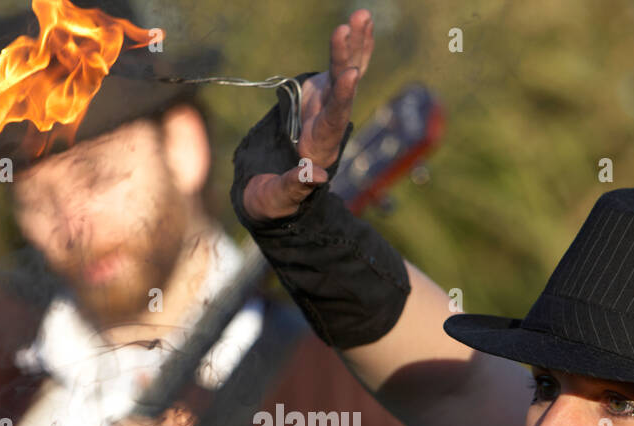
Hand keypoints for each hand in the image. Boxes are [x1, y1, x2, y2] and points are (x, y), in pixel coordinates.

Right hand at [240, 9, 374, 220]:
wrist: (278, 189)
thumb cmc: (272, 198)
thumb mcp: (277, 197)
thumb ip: (295, 185)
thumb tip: (315, 176)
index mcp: (320, 147)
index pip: (334, 120)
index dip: (342, 97)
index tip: (349, 75)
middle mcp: (331, 124)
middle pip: (344, 89)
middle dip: (347, 57)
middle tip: (350, 27)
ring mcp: (330, 106)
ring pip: (347, 72)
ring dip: (355, 44)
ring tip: (361, 15)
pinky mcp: (326, 94)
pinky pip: (344, 66)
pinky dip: (354, 46)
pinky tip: (361, 22)